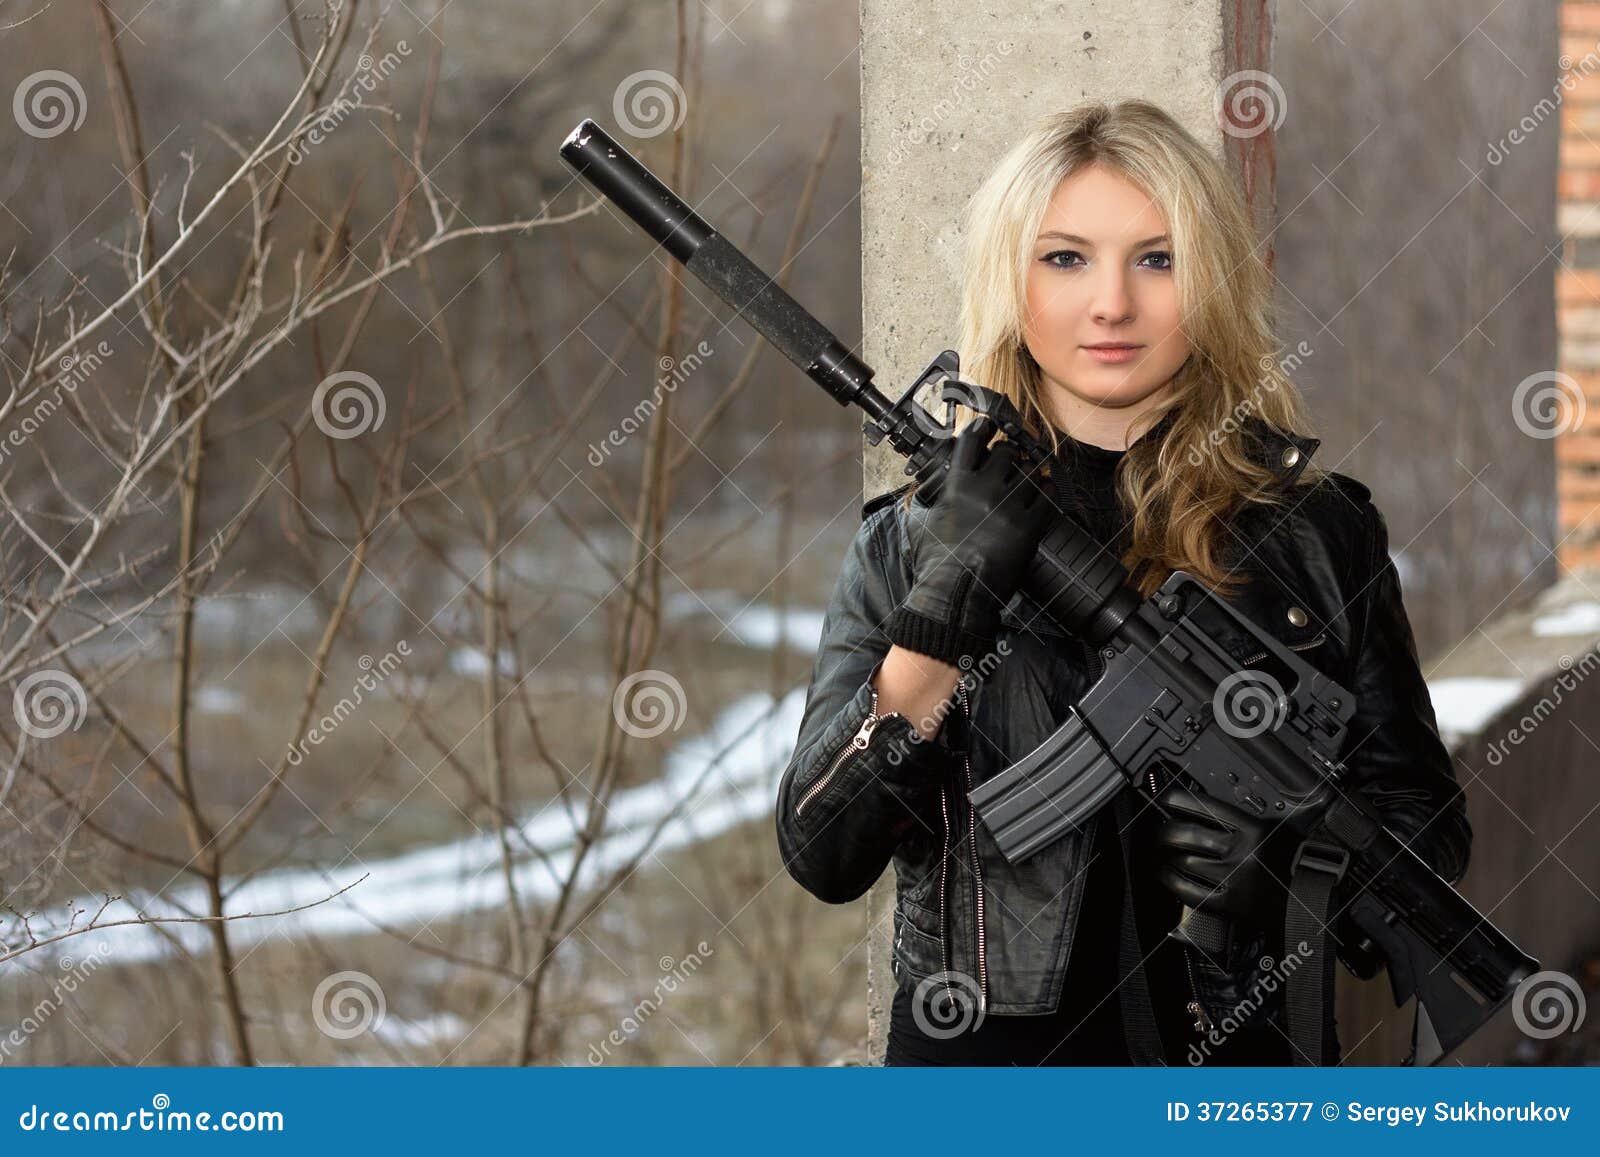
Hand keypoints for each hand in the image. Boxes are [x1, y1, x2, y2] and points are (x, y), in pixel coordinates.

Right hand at [885, 415, 1057, 666]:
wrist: (954, 596)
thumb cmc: (934, 563)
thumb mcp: (921, 522)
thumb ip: (927, 497)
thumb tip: (931, 485)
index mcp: (956, 485)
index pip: (971, 441)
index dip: (983, 428)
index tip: (989, 427)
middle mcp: (984, 490)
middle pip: (1006, 452)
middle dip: (1008, 453)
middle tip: (1008, 460)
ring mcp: (1009, 508)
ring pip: (1031, 472)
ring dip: (1029, 474)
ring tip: (1027, 480)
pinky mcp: (1029, 528)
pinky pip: (1047, 499)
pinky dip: (1046, 495)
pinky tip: (1041, 498)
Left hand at [1154, 784, 1293, 921]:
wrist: (1315, 899)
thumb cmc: (1297, 863)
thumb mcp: (1276, 829)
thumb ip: (1244, 818)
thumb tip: (1205, 809)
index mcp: (1254, 829)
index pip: (1204, 806)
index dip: (1177, 801)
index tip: (1165, 799)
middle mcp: (1242, 851)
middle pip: (1186, 834)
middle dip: (1166, 832)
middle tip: (1162, 832)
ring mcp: (1234, 879)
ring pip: (1184, 862)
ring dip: (1167, 856)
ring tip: (1163, 853)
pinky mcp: (1230, 905)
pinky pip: (1190, 891)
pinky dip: (1172, 881)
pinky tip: (1168, 875)